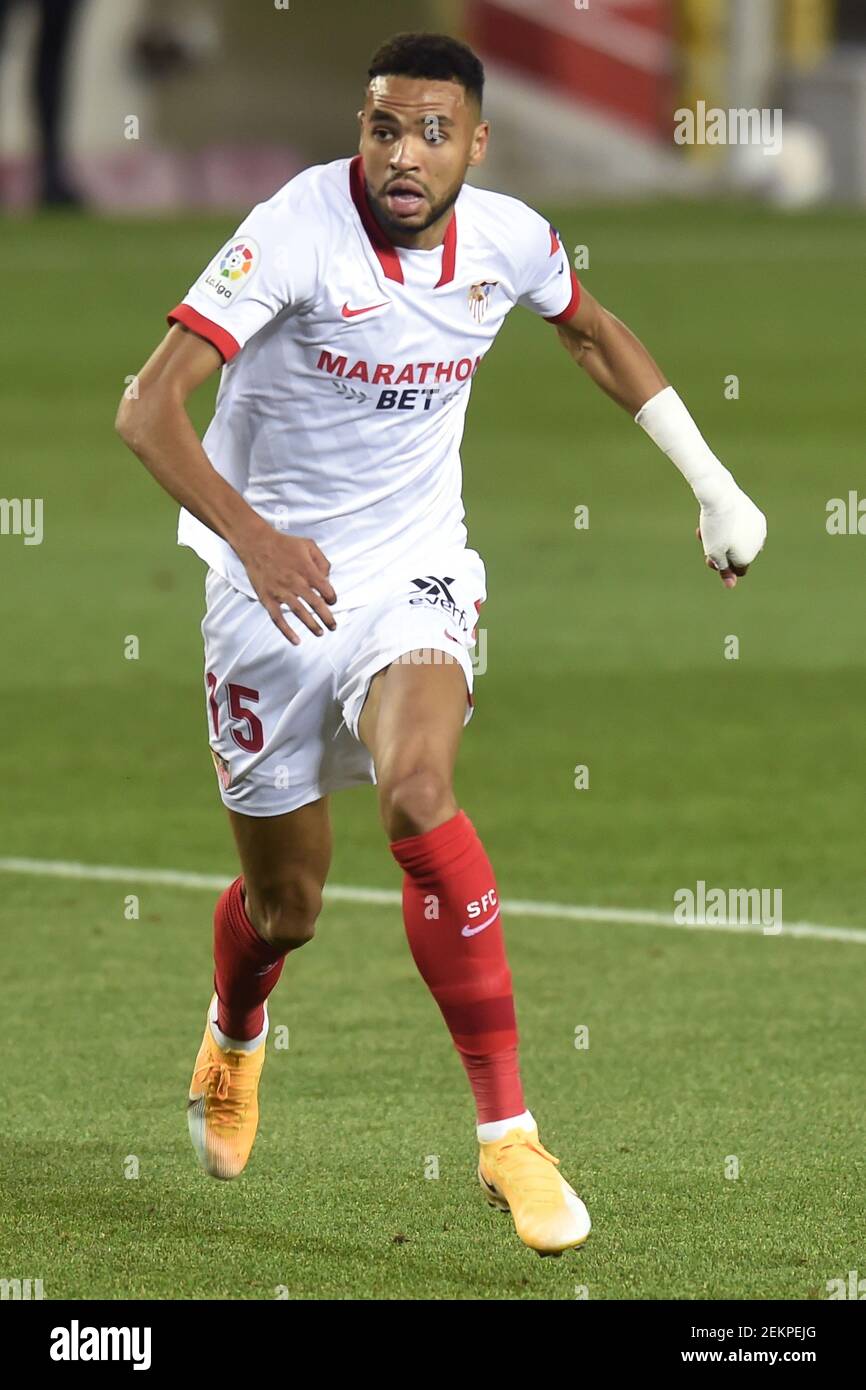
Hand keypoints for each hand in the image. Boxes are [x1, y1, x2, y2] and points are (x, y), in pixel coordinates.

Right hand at [238, 527, 336, 642]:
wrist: (256, 543)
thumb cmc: (284, 544)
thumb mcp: (309, 545)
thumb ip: (322, 561)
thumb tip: (327, 579)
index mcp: (307, 570)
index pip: (326, 590)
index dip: (332, 598)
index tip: (332, 602)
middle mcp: (296, 583)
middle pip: (317, 605)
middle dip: (328, 618)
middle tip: (333, 626)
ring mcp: (281, 592)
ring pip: (300, 613)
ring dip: (312, 625)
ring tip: (320, 633)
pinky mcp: (267, 599)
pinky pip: (278, 619)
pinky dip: (287, 631)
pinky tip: (296, 641)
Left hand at [696, 487, 766, 588]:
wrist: (720, 496)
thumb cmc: (714, 527)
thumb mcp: (713, 552)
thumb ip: (723, 569)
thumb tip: (731, 585)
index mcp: (748, 557)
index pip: (737, 570)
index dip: (722, 566)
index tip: (709, 556)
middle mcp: (759, 545)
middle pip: (739, 555)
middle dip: (723, 551)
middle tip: (707, 542)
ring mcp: (760, 529)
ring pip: (740, 540)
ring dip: (725, 538)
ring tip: (709, 529)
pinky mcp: (757, 515)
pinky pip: (744, 527)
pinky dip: (733, 526)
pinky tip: (719, 518)